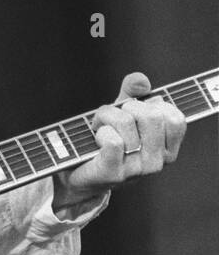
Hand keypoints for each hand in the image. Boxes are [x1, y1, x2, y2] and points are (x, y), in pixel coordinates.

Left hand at [51, 71, 186, 211]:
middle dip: (126, 106)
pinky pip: (113, 141)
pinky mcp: (114, 174)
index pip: (175, 118)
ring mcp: (137, 171)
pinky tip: (97, 139)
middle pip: (152, 115)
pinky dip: (101, 132)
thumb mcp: (122, 112)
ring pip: (127, 123)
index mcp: (167, 149)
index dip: (153, 105)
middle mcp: (157, 162)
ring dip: (106, 116)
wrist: (79, 172)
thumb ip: (133, 92)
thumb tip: (141, 81)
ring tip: (99, 126)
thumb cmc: (106, 140)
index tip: (136, 111)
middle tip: (112, 116)